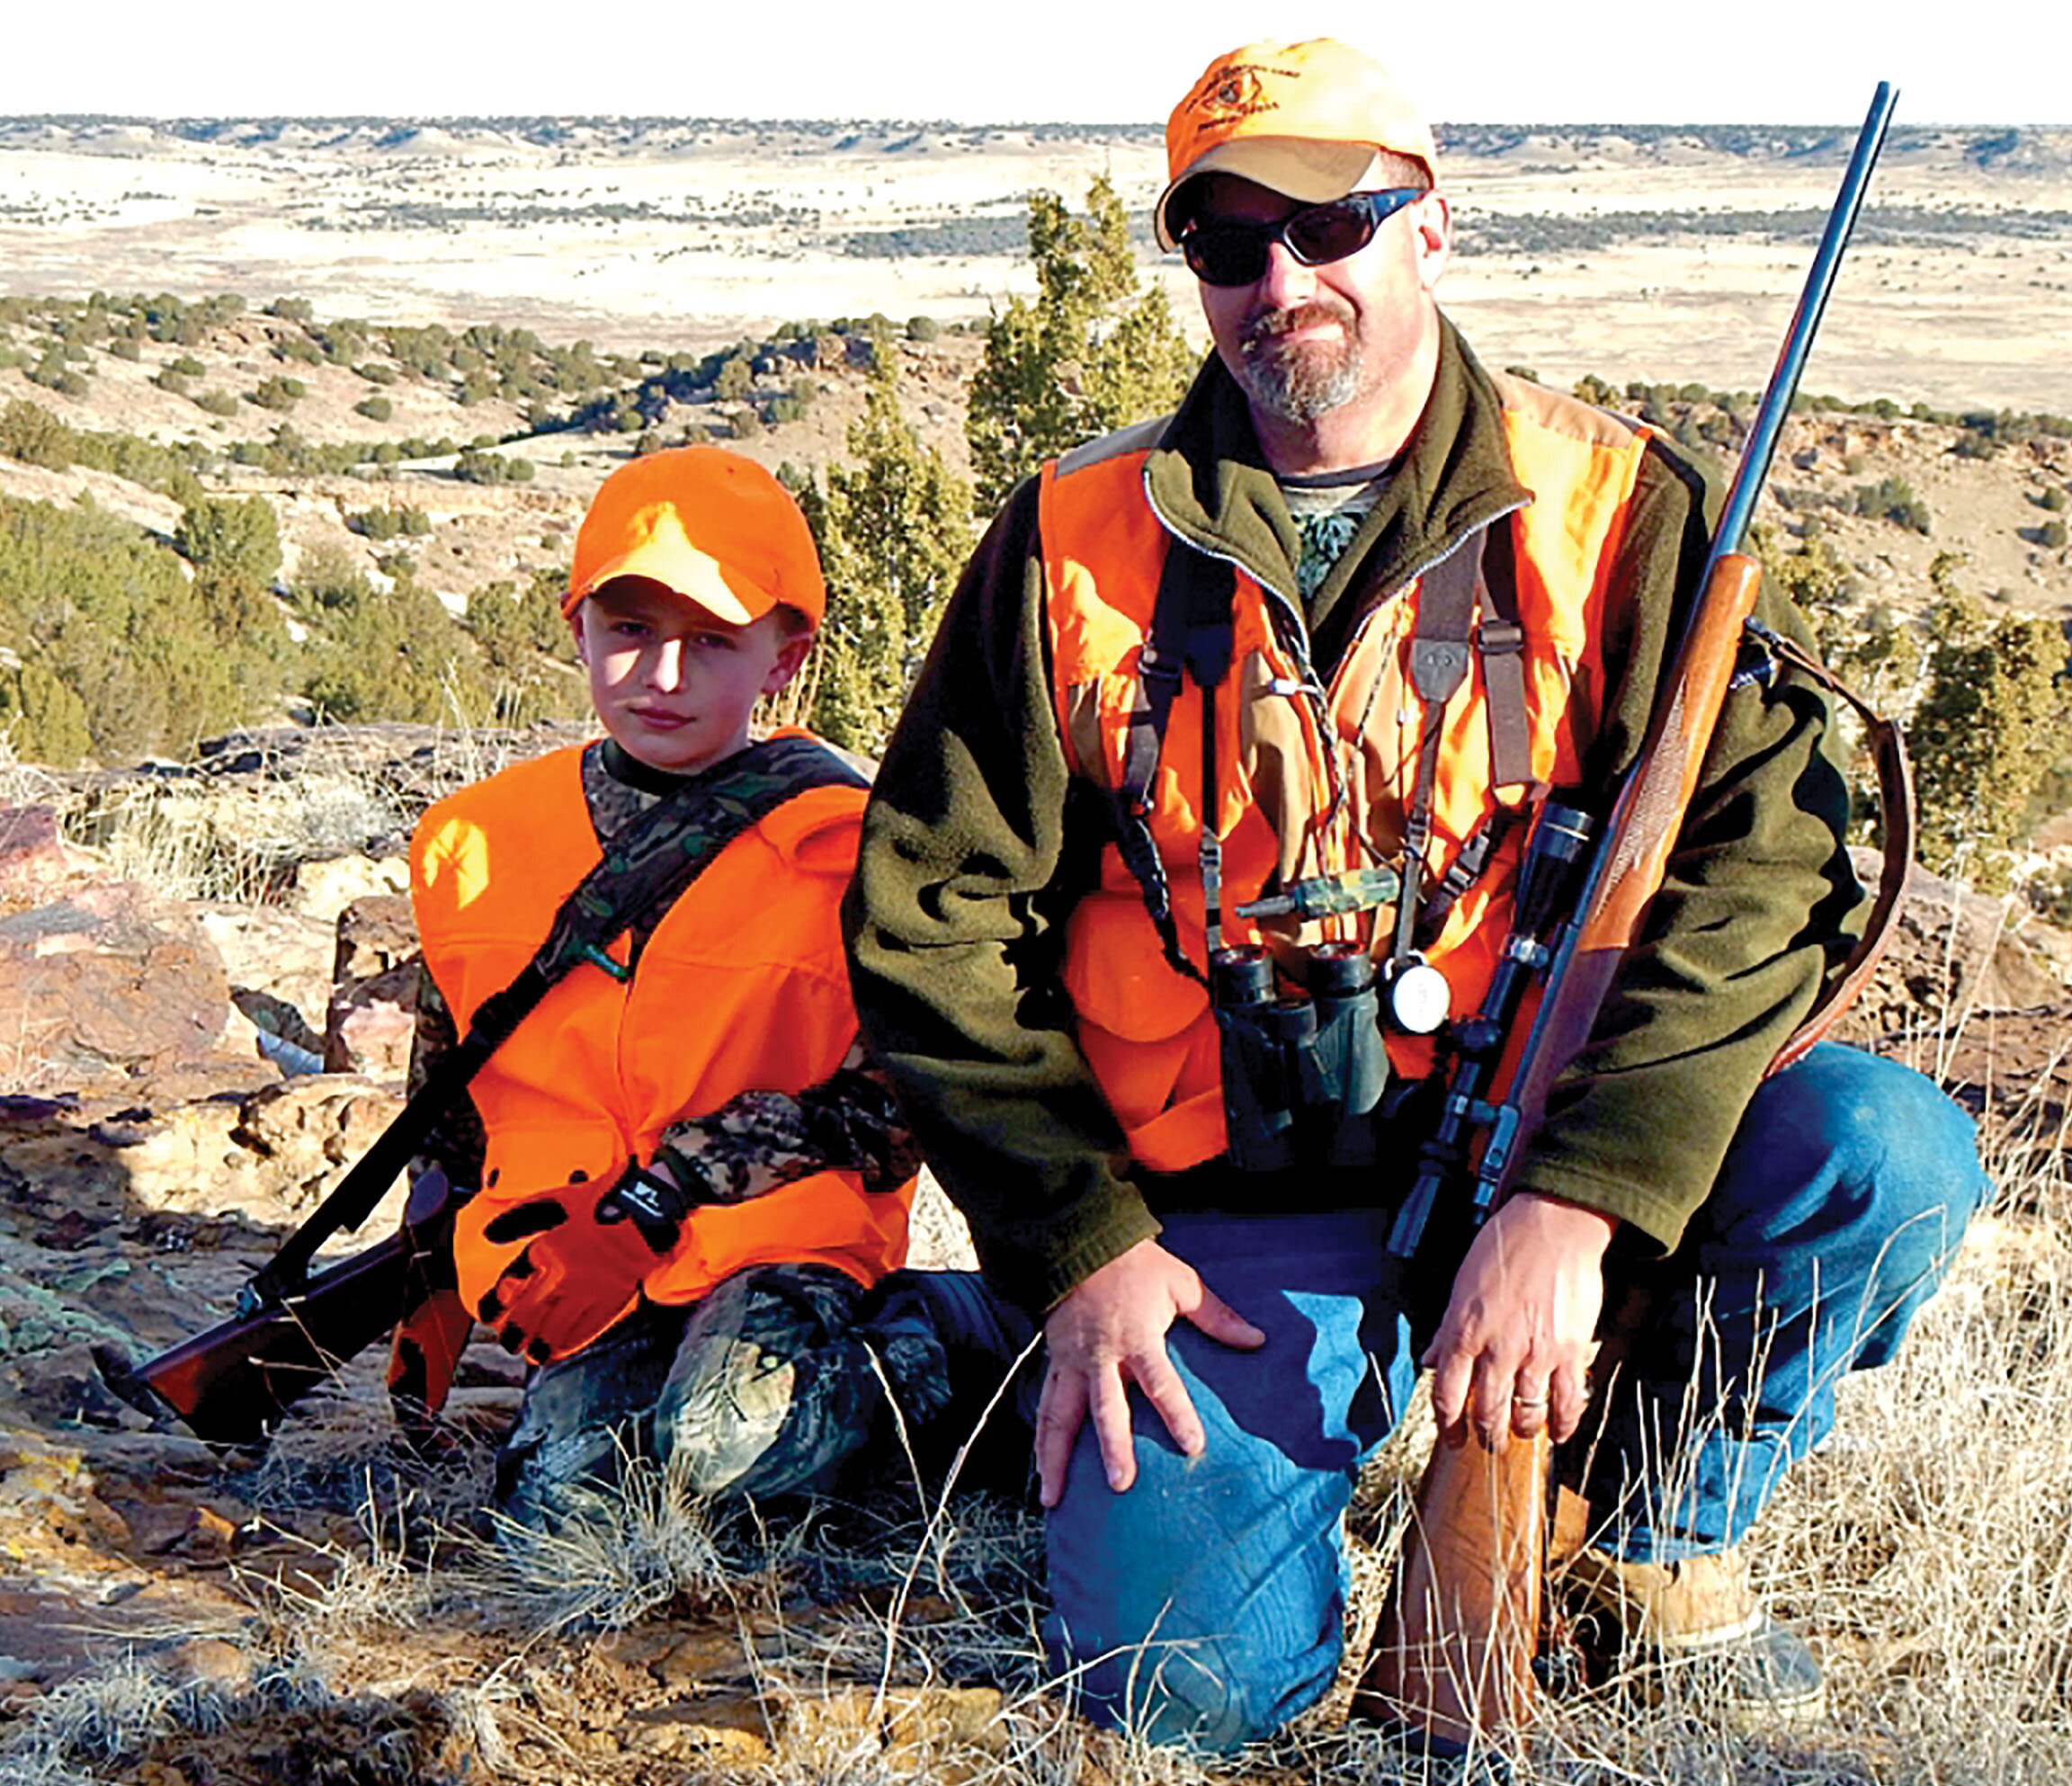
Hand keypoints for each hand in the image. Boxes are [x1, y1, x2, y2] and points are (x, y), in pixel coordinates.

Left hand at [474, 1161, 689, 1364]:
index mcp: (545, 1250)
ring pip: (556, 1327)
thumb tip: (489, 1234)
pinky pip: (586, 1328)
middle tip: (510, 1344)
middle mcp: (562, 1276)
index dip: (496, 1303)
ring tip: (534, 1354)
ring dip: (541, 1344)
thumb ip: (518, 1219)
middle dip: (516, 1333)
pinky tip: (562, 1349)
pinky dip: (570, 1342)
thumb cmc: (597, 1202)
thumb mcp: (552, 1201)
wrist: (644, 1211)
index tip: (489, 1316)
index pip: (512, 1283)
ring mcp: (588, 1290)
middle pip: (530, 1313)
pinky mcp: (611, 1299)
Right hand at [1035, 1238, 1263, 1508]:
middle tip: (1120, 1484)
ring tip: (1053, 1498)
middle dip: (1112, 1447)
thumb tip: (1257, 1340)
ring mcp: (1072, 1362)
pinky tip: (1040, 1468)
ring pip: (1059, 1415)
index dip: (1177, 1414)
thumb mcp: (1181, 1283)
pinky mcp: (1053, 1362)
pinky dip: (1039, 1439)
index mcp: (1137, 1337)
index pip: (1160, 1382)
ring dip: (1055, 1457)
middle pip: (1106, 1407)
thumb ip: (1216, 1316)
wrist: (1081, 1243)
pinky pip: (1043, 1405)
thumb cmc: (1136, 1265)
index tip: (1192, 1447)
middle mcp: (1101, 1356)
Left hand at [1422, 1191, 1615, 1445]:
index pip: (1447, 1394)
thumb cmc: (1504, 1249)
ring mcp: (1536, 1353)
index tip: (1451, 1441)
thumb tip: (1430, 1360)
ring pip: (1525, 1414)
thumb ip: (1446, 1329)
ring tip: (1520, 1434)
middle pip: (1487, 1412)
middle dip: (1486, 1436)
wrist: (1553, 1226)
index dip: (1447, 1426)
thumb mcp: (1461, 1286)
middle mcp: (1497, 1348)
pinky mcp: (1571, 1352)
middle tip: (1489, 1445)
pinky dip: (1562, 1424)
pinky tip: (1558, 1433)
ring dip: (1521, 1431)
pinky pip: (1568, 1401)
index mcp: (1463, 1332)